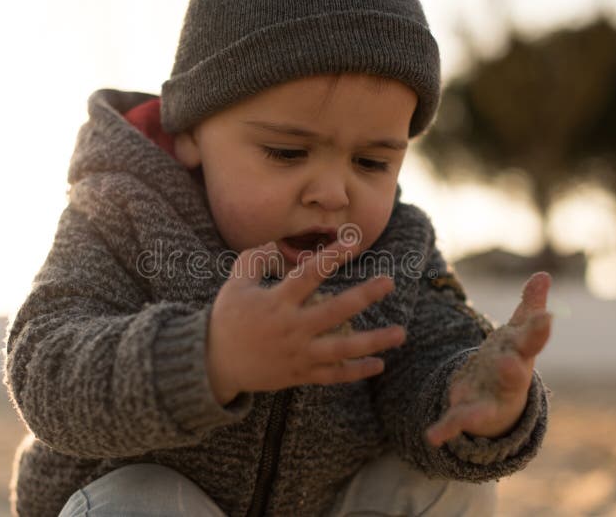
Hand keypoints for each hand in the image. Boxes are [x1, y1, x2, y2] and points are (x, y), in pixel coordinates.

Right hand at [205, 238, 405, 404]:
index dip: (331, 256)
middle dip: (364, 297)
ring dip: (374, 342)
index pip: (308, 275)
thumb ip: (256, 259)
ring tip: (401, 334)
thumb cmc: (227, 318)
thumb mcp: (235, 283)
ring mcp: (298, 354)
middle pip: (334, 312)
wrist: (214, 364)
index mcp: (276, 303)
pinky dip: (357, 372)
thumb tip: (277, 241)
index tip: (353, 241)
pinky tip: (379, 364)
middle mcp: (291, 329)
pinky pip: (333, 375)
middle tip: (389, 283)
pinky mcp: (301, 374)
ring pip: (342, 350)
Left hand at [426, 271, 552, 446]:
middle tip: (509, 362)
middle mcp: (511, 379)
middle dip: (513, 368)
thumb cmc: (511, 358)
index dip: (539, 330)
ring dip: (480, 407)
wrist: (501, 401)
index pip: (531, 340)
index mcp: (520, 354)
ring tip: (468, 407)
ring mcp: (492, 399)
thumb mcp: (518, 333)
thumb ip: (529, 305)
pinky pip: (458, 421)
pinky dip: (446, 429)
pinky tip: (433, 437)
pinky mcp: (471, 413)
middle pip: (515, 372)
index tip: (546, 318)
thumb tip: (543, 274)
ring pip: (488, 403)